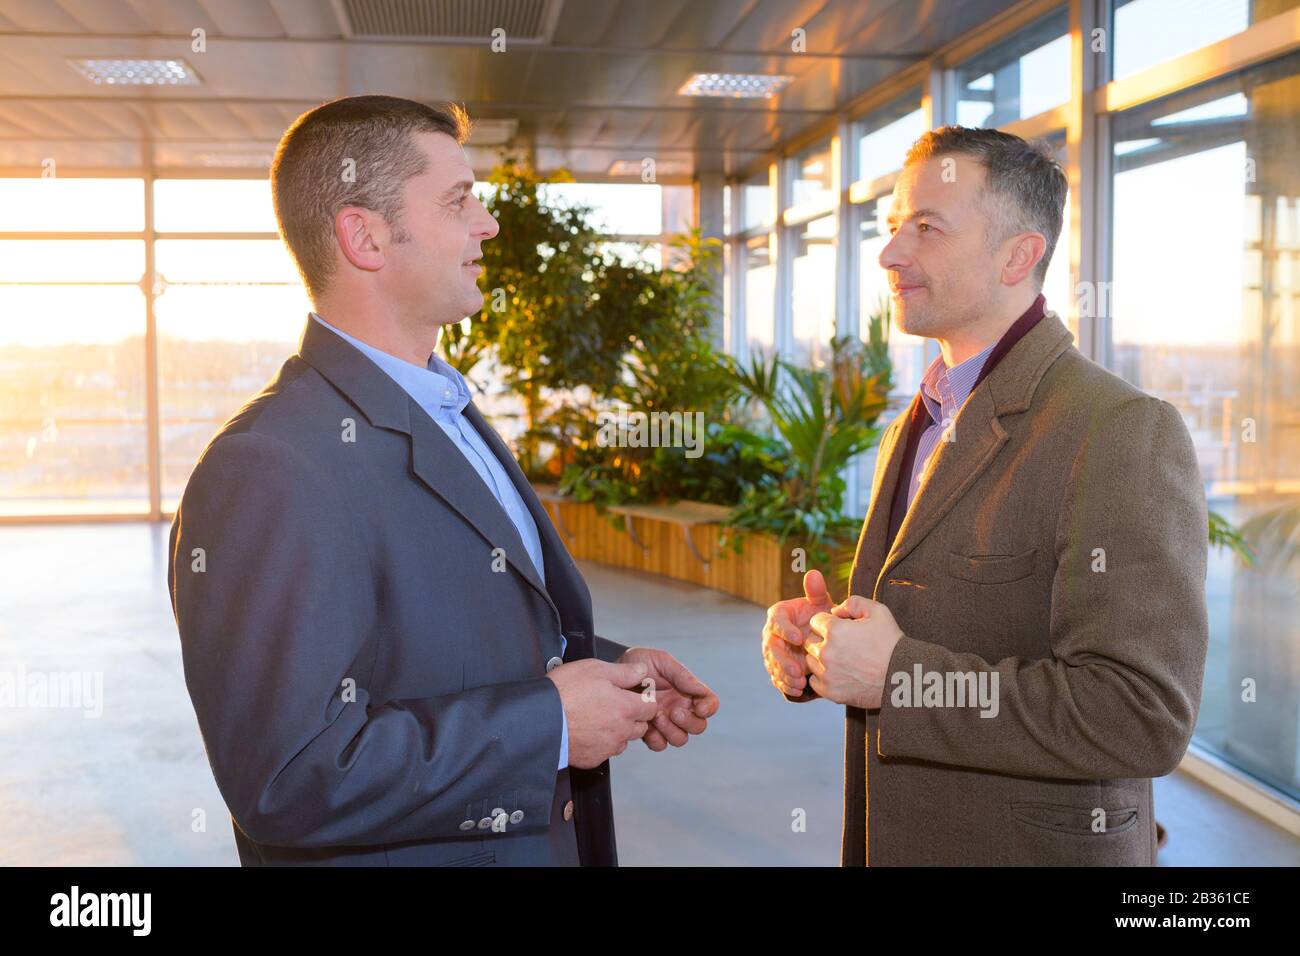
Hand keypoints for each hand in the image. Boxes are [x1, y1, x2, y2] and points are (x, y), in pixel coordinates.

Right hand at [546, 658, 659, 768]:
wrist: (539, 719)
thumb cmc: (564, 692)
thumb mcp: (596, 669)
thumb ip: (625, 671)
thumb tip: (642, 671)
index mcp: (625, 708)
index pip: (651, 707)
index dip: (643, 699)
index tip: (631, 695)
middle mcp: (621, 731)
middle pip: (640, 726)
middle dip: (631, 716)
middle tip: (611, 704)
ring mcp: (607, 747)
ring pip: (623, 740)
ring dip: (617, 731)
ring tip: (595, 717)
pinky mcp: (593, 759)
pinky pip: (605, 751)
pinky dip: (600, 742)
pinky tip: (586, 730)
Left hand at [618, 647, 718, 751]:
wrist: (612, 676)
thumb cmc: (637, 664)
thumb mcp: (661, 661)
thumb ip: (682, 675)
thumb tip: (701, 691)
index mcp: (686, 691)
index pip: (709, 703)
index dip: (709, 708)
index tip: (700, 707)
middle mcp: (679, 708)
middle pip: (699, 726)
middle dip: (689, 722)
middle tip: (673, 712)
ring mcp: (665, 722)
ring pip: (681, 739)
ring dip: (671, 730)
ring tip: (656, 716)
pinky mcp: (649, 732)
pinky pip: (660, 745)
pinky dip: (656, 739)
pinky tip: (647, 726)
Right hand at [762, 569, 833, 697]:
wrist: (824, 640)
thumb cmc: (822, 618)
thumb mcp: (821, 604)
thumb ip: (816, 591)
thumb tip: (813, 574)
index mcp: (778, 615)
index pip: (776, 621)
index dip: (786, 630)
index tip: (800, 638)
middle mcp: (770, 634)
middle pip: (771, 647)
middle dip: (783, 660)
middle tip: (798, 669)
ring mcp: (772, 653)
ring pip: (773, 665)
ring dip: (785, 676)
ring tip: (801, 682)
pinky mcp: (777, 669)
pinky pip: (777, 678)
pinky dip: (786, 685)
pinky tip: (799, 690)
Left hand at [806, 595, 903, 708]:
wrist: (903, 676)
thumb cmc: (891, 642)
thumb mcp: (878, 612)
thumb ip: (853, 603)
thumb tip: (835, 610)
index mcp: (834, 631)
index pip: (815, 621)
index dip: (827, 622)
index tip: (839, 628)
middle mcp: (826, 652)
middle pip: (809, 641)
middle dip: (821, 639)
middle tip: (841, 645)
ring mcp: (827, 674)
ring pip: (810, 661)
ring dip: (820, 658)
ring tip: (841, 659)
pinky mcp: (830, 692)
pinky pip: (814, 681)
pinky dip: (822, 677)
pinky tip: (838, 673)